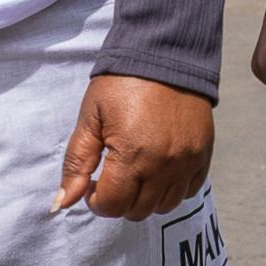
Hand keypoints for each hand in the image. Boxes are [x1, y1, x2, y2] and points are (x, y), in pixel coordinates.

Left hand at [55, 74, 212, 219]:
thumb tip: (61, 202)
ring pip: (164, 206)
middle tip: (111, 176)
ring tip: (135, 172)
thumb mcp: (91, 118)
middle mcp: (163, 164)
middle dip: (119, 200)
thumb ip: (76, 162)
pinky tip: (158, 168)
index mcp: (132, 154)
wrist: (164, 54)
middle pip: (138, 211)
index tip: (92, 183)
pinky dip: (171, 188)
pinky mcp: (203, 154)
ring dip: (145, 198)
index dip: (96, 200)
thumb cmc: (121, 84)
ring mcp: (187, 161)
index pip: (112, 205)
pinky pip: (188, 190)